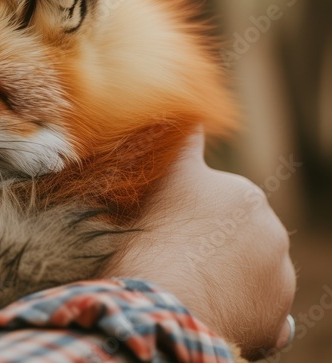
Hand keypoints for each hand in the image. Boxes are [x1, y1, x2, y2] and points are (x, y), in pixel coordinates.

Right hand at [102, 128, 295, 358]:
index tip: (171, 220)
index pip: (218, 193)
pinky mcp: (277, 317)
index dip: (190, 206)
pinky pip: (258, 312)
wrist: (162, 306)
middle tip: (172, 256)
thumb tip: (190, 113)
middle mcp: (270, 230)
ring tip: (188, 287)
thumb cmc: (152, 239)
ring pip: (250, 273)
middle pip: (236, 235)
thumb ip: (180, 146)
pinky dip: (240, 312)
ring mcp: (279, 277)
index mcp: (243, 194)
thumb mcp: (162, 181)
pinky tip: (211, 311)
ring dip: (228, 278)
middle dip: (211, 242)